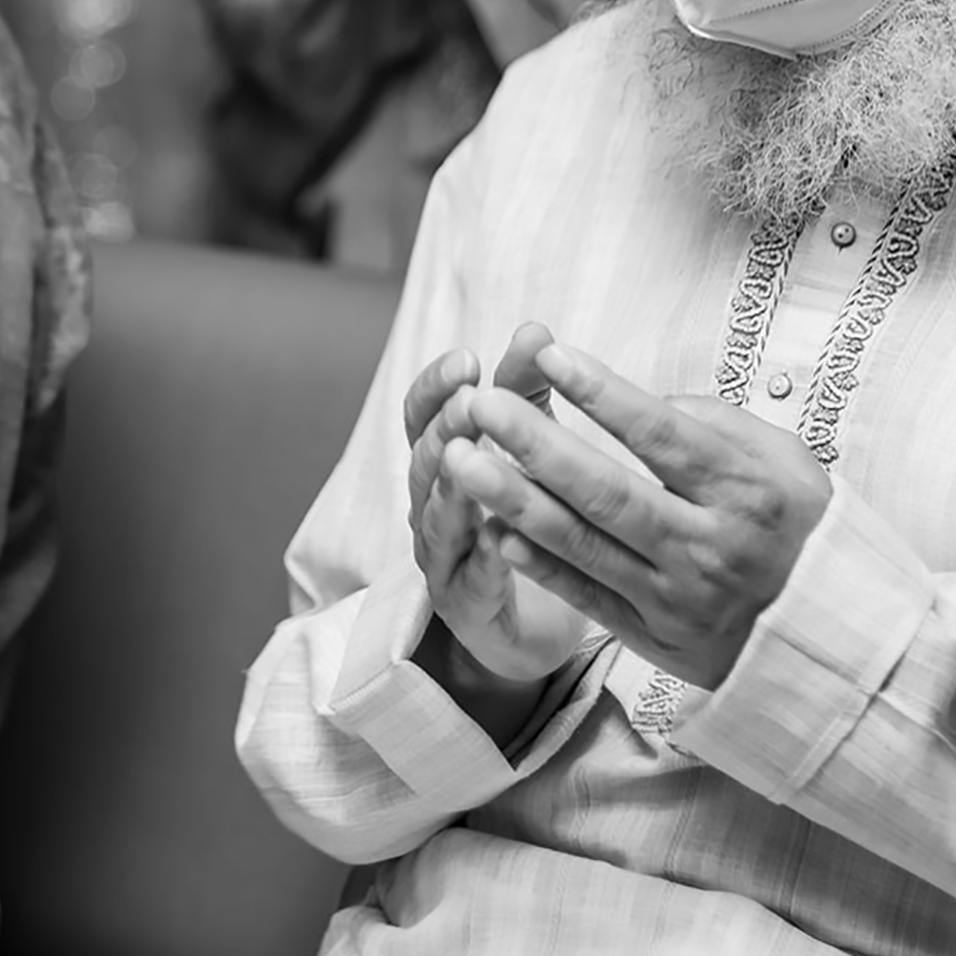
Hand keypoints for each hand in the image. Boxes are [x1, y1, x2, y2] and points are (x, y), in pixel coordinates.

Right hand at [407, 323, 596, 690]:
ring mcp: (443, 560)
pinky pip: (473, 581)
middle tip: (474, 400)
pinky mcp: (468, 608)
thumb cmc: (526, 523)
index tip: (468, 359)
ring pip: (438, 518)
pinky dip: (488, 559)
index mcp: (440, 465)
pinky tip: (505, 538)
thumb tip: (535, 332)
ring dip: (454, 486)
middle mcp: (430, 508)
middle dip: (446, 428)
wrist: (534, 623)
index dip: (435, 388)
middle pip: (424, 462)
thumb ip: (527, 394)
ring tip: (473, 458)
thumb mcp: (527, 449)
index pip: (419, 416)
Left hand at [444, 334, 832, 692]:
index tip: (546, 354)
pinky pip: (586, 596)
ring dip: (515, 500)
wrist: (834, 639)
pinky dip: (538, 563)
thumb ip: (713, 423)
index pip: (661, 435)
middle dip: (537, 444)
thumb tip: (639, 401)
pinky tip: (492, 527)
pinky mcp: (655, 637)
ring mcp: (679, 598)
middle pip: (609, 490)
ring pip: (584, 545)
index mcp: (746, 491)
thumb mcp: (785, 461)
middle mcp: (710, 546)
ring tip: (461, 460)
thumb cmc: (801, 527)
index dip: (601, 393)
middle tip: (481, 403)